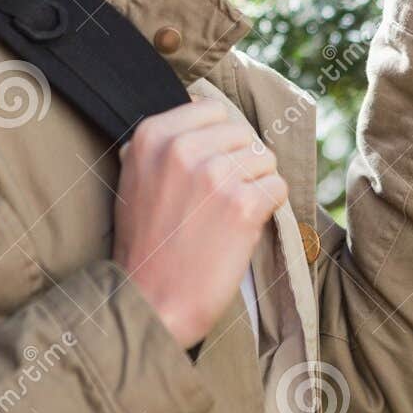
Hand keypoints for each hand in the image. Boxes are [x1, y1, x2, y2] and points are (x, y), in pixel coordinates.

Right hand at [113, 93, 286, 348]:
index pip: (213, 110)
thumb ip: (163, 145)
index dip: (219, 140)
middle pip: (243, 133)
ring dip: (256, 186)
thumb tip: (201, 113)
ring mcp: (214, 175)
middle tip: (220, 199)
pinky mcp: (242, 205)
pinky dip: (269, 207)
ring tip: (229, 215)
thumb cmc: (145, 246)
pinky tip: (244, 228)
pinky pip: (278, 187)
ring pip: (265, 159)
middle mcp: (182, 147)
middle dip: (240, 163)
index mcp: (153, 135)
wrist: (151, 302)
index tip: (209, 169)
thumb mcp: (134, 179)